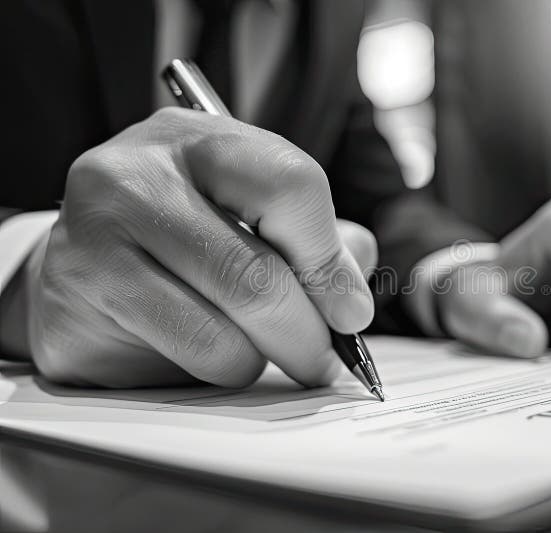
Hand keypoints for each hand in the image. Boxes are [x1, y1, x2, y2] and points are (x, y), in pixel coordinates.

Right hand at [17, 108, 376, 387]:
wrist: (81, 262)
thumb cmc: (183, 236)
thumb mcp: (252, 213)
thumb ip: (316, 241)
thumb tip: (354, 292)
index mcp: (198, 140)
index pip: (291, 184)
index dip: (329, 259)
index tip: (350, 311)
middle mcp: (136, 176)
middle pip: (258, 272)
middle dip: (307, 332)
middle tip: (323, 361)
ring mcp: (95, 237)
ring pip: (223, 328)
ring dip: (263, 358)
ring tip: (262, 354)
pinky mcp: (75, 303)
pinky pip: (184, 357)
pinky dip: (220, 370)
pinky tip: (213, 357)